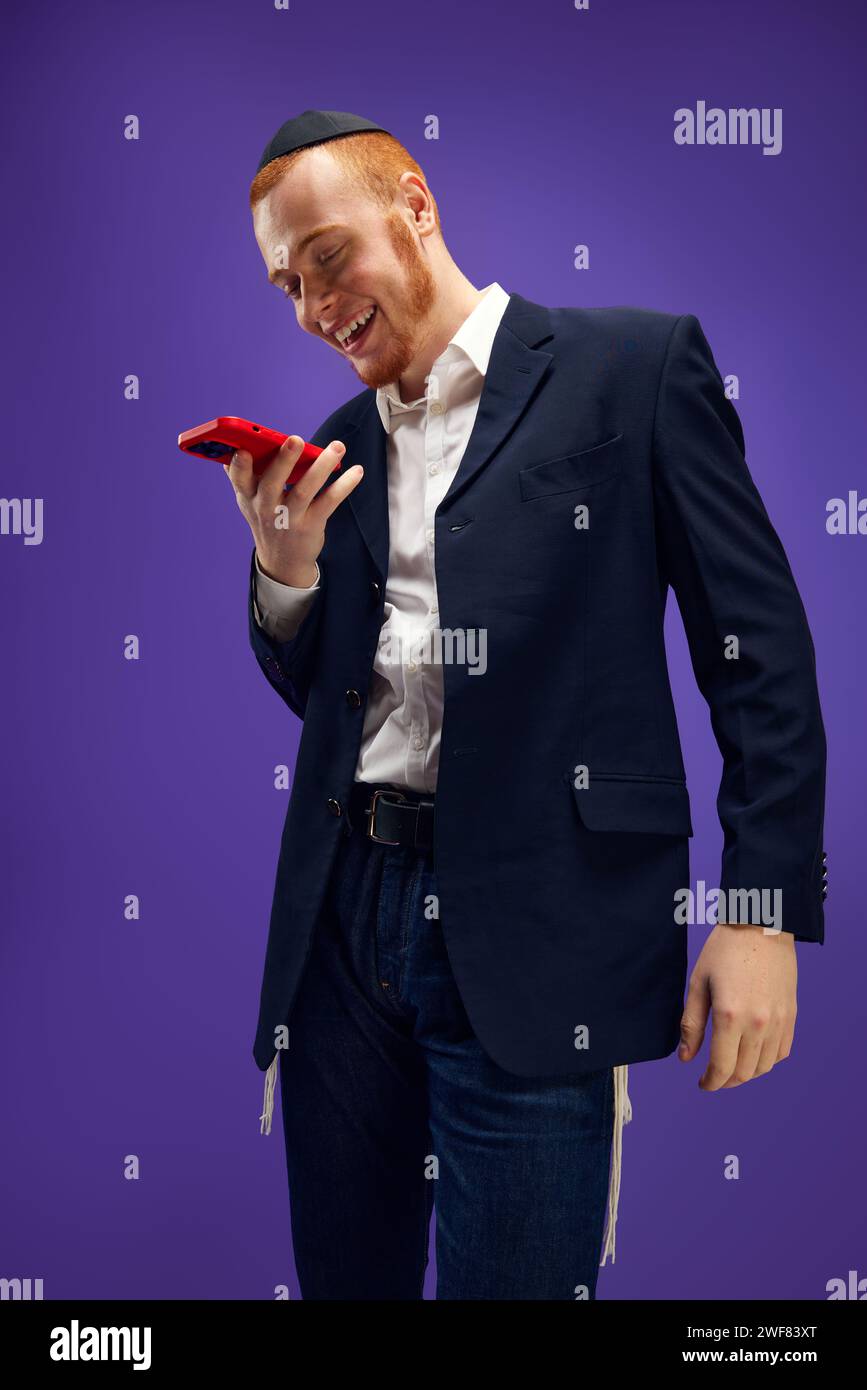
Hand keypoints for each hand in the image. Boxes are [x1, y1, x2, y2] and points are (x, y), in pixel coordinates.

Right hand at [223, 436, 362, 586]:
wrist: (282, 561)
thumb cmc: (267, 521)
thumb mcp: (249, 501)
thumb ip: (244, 476)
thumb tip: (236, 446)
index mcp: (248, 496)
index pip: (239, 479)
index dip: (239, 465)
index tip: (244, 450)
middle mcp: (266, 508)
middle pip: (272, 482)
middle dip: (283, 460)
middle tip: (295, 439)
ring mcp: (289, 518)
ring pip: (304, 490)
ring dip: (321, 467)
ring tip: (337, 447)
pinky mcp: (311, 525)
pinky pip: (328, 502)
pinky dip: (344, 486)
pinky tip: (356, 471)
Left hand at [678, 923, 796, 1088]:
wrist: (761, 925)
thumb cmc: (724, 950)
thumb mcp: (698, 983)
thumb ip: (692, 1024)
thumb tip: (686, 1058)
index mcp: (730, 1016)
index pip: (722, 1067)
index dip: (711, 1082)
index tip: (702, 1084)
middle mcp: (757, 1024)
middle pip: (744, 1072)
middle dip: (726, 1082)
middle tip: (714, 1078)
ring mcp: (778, 1021)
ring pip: (764, 1066)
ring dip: (746, 1074)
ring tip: (732, 1068)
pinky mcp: (790, 1015)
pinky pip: (782, 1051)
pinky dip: (767, 1061)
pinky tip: (753, 1054)